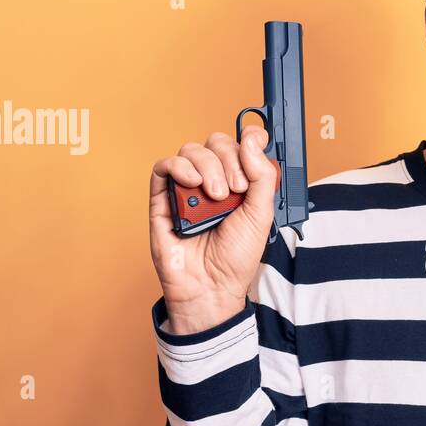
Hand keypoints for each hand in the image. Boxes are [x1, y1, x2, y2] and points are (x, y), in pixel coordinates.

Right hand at [149, 128, 277, 334]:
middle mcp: (213, 181)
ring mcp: (187, 188)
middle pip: (216, 143)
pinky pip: (164, 166)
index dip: (249, 139)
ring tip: (217, 196)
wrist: (211, 287)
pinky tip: (193, 184)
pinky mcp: (163, 198)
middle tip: (236, 189)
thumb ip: (262, 175)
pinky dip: (180, 167)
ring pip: (192, 150)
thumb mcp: (261, 214)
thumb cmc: (235, 257)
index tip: (256, 143)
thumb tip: (252, 138)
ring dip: (208, 166)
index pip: (241, 146)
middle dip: (229, 160)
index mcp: (239, 183)